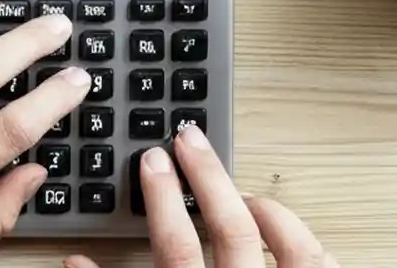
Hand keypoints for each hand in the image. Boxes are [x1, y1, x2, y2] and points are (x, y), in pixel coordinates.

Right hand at [64, 125, 337, 267]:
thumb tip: (74, 263)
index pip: (178, 248)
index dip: (162, 201)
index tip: (150, 162)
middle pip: (230, 230)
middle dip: (206, 179)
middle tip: (186, 140)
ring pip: (288, 247)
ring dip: (263, 209)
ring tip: (239, 184)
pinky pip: (322, 267)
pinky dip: (304, 242)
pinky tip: (283, 226)